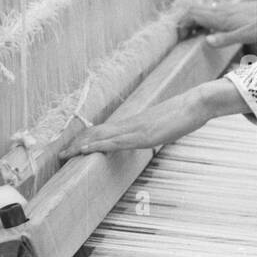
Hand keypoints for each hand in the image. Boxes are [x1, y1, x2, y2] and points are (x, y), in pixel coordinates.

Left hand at [59, 81, 244, 157]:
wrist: (196, 102)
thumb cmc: (185, 113)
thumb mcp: (166, 126)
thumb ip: (155, 131)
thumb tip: (151, 136)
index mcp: (135, 122)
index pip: (105, 131)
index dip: (87, 139)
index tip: (74, 147)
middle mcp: (130, 123)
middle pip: (96, 132)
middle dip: (77, 143)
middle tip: (60, 154)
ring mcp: (134, 128)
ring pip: (100, 137)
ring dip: (81, 145)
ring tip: (64, 154)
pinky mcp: (141, 135)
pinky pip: (113, 142)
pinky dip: (96, 146)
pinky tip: (84, 151)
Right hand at [184, 0, 256, 48]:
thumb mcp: (246, 36)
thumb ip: (226, 39)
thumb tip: (206, 41)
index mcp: (221, 17)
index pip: (192, 14)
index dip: (182, 24)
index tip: (178, 38)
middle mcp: (220, 10)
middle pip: (193, 11)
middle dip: (184, 23)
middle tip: (182, 39)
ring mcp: (226, 9)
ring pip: (202, 11)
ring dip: (194, 22)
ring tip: (192, 38)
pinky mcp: (232, 11)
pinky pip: (211, 13)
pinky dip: (204, 21)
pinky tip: (209, 33)